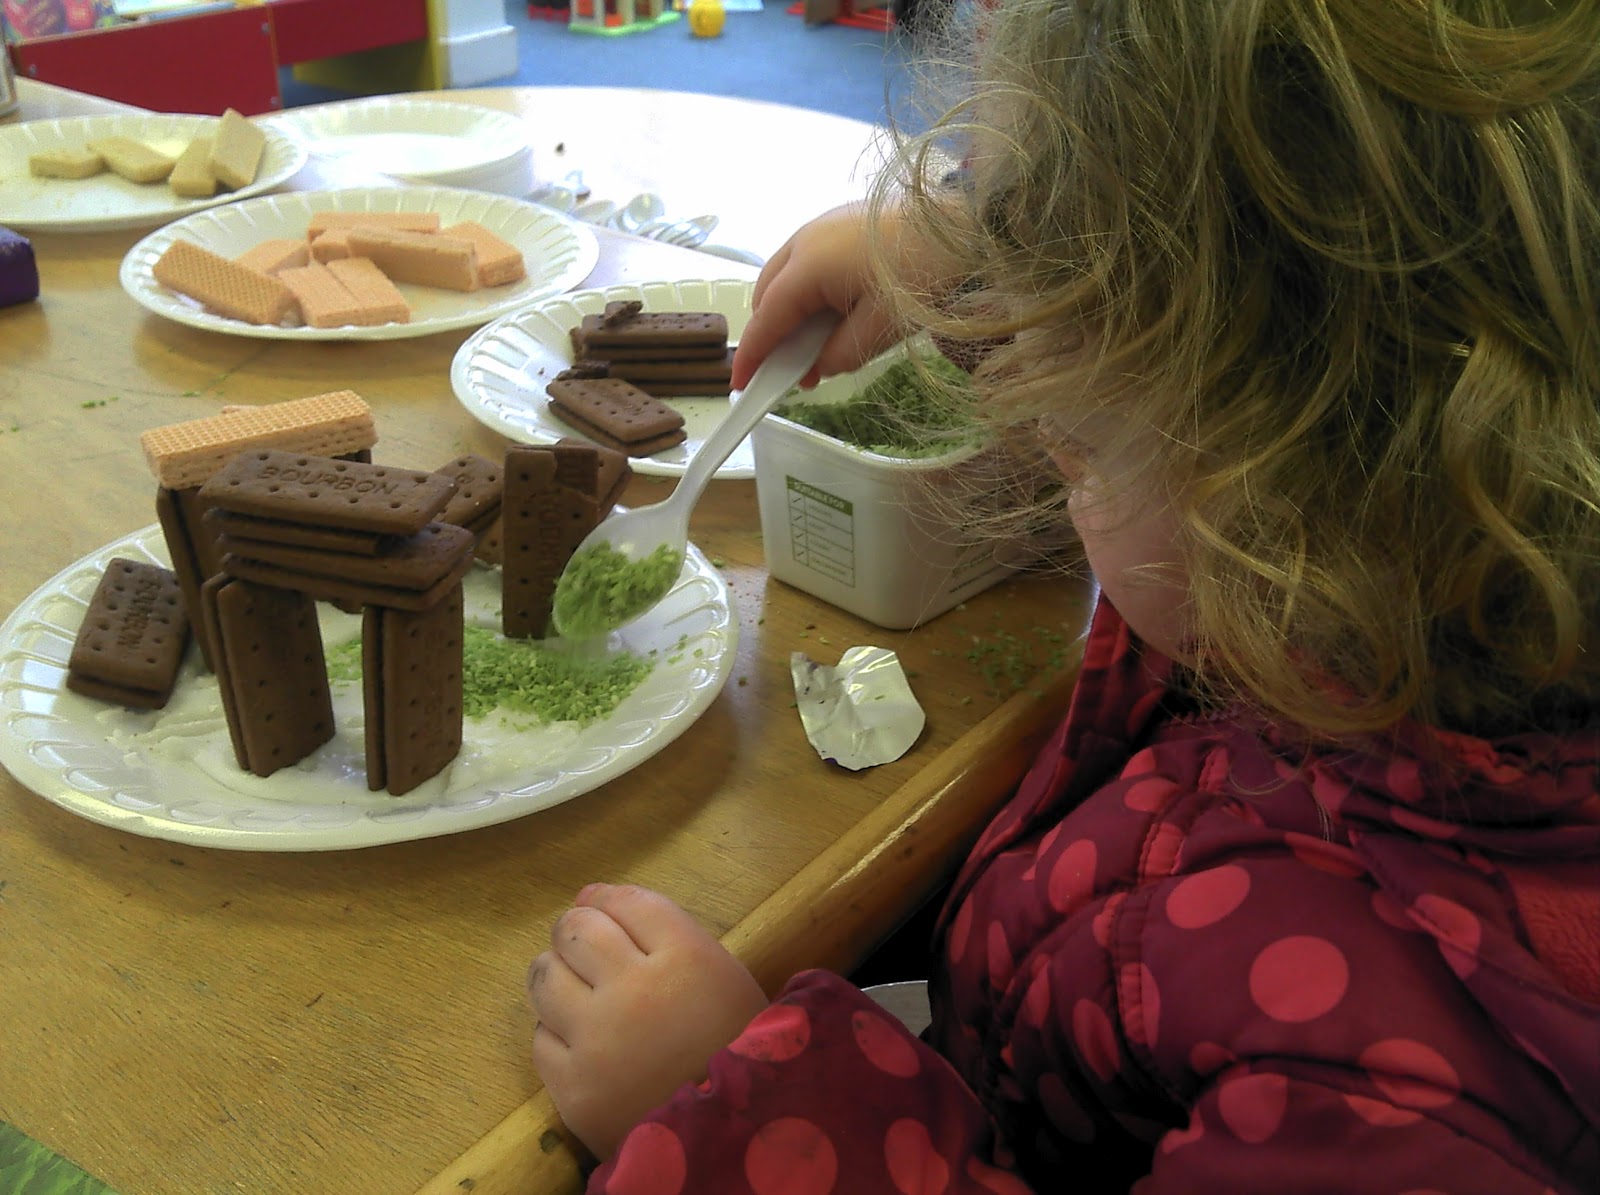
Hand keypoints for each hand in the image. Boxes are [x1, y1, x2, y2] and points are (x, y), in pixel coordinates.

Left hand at [526, 883, 768, 1159]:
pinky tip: (579, 1037)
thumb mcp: (725, 978)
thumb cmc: (738, 1050)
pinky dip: (556, 1030)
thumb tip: (591, 896)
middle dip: (576, 928)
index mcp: (688, 959)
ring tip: (575, 986)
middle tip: (585, 944)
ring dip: (556, 971)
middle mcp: (635, 990)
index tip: (602, 904)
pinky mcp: (572, 1088)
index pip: (628, 901)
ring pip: (546, 976)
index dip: (609, 897)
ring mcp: (598, 1040)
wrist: (734, 1142)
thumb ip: (667, 933)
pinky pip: (541, 1036)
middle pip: (579, 929)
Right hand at [730, 202, 906, 390]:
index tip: (741, 387)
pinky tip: (837, 312)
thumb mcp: (881, 330)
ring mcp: (823, 225)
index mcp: (808, 266)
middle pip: (768, 293)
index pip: (766, 319)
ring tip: (820, 346)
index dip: (752, 356)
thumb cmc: (923, 275)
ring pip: (786, 276)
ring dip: (791, 312)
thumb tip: (820, 365)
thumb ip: (840, 355)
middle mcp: (805, 239)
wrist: (968, 222)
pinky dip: (809, 292)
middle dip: (772, 334)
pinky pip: (808, 262)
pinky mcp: (843, 221)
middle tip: (797, 372)